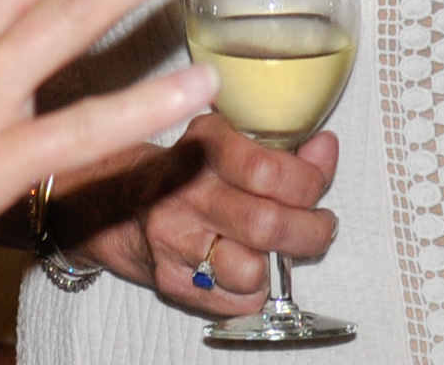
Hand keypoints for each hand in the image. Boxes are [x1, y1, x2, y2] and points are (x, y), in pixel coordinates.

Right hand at [66, 113, 338, 318]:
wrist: (117, 204)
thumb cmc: (186, 171)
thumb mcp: (229, 141)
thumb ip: (282, 149)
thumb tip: (326, 151)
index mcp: (205, 147)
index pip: (267, 170)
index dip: (309, 184)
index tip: (315, 189)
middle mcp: (187, 194)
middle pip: (267, 225)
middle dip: (310, 231)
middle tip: (319, 226)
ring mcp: (175, 242)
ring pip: (252, 270)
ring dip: (278, 264)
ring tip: (275, 248)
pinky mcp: (172, 281)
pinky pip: (237, 301)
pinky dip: (254, 289)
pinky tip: (245, 265)